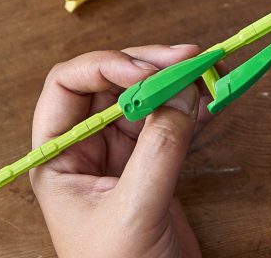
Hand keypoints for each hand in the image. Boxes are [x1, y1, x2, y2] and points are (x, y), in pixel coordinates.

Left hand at [31, 45, 210, 257]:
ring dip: (175, 78)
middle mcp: (86, 148)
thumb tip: (182, 91)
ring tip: (205, 68)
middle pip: (111, 82)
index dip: (104, 66)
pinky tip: (212, 97)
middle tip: (187, 58)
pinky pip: (171, 119)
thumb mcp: (134, 212)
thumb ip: (158, 150)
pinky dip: (193, 104)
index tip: (144, 71)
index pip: (69, 85)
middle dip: (148, 65)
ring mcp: (120, 155)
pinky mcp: (152, 165)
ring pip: (144, 96)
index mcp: (58, 157)